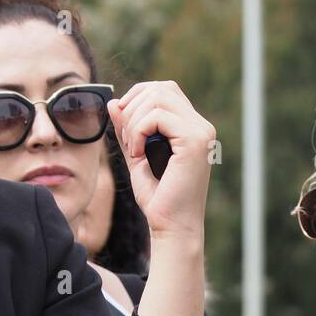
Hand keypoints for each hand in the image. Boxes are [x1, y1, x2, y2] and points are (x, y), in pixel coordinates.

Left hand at [106, 80, 214, 239]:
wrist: (172, 227)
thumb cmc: (158, 198)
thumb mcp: (136, 155)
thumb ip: (127, 129)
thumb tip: (114, 101)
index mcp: (192, 127)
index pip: (164, 89)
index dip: (138, 97)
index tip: (124, 126)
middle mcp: (201, 126)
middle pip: (160, 88)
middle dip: (133, 108)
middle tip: (127, 140)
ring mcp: (201, 132)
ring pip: (157, 97)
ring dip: (134, 121)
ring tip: (133, 150)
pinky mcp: (194, 141)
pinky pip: (157, 116)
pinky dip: (138, 131)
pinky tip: (138, 154)